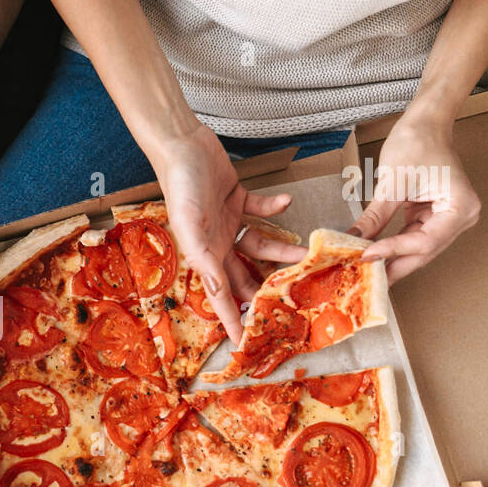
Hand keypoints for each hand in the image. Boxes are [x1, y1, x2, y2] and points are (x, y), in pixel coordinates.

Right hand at [148, 121, 305, 342]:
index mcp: (203, 253)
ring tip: (306, 254)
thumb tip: (215, 287)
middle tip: (292, 303)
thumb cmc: (181, 184)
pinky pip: (261, 210)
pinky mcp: (238, 198)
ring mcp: (228, 221)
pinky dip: (274, 208)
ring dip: (282, 251)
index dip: (231, 319)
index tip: (243, 342)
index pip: (220, 294)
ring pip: (261, 246)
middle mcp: (217, 242)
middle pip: (245, 276)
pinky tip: (287, 203)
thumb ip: (202, 256)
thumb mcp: (188, 224)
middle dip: (266, 291)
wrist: (182, 144)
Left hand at [350, 114, 480, 283]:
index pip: (426, 241)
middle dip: (395, 265)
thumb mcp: (393, 182)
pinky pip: (413, 238)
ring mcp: (449, 219)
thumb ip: (375, 216)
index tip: (367, 256)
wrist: (425, 125)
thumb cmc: (416, 143)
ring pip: (418, 249)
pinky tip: (374, 257)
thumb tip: (354, 240)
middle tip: (368, 282)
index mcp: (461, 207)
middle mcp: (462, 217)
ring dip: (393, 259)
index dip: (395, 251)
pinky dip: (394, 247)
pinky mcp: (434, 217)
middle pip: (425, 251)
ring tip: (367, 273)